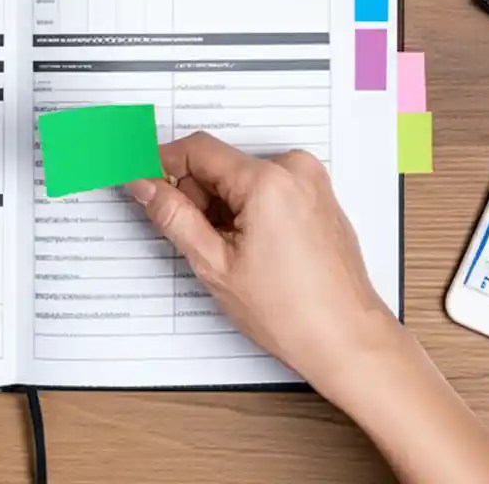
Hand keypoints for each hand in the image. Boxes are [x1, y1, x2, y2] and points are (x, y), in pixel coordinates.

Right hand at [125, 132, 399, 392]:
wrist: (347, 338)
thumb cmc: (292, 312)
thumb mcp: (214, 264)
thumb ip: (173, 216)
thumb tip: (144, 185)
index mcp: (268, 181)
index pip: (197, 150)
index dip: (162, 165)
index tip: (142, 181)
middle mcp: (294, 171)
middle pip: (220, 166)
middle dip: (198, 198)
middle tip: (198, 244)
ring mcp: (311, 183)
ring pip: (243, 181)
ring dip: (224, 209)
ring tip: (234, 256)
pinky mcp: (318, 198)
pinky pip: (268, 190)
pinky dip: (250, 213)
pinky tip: (255, 253)